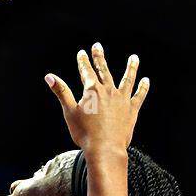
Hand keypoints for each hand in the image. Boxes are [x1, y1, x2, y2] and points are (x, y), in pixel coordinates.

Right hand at [45, 43, 148, 157]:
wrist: (105, 149)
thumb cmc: (85, 133)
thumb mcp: (69, 111)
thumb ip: (61, 92)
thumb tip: (49, 77)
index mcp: (92, 90)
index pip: (86, 71)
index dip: (83, 61)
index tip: (82, 53)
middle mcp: (108, 91)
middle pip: (104, 70)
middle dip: (99, 58)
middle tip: (98, 46)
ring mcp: (122, 100)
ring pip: (127, 79)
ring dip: (130, 68)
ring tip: (134, 58)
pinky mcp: (131, 110)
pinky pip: (138, 96)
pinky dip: (143, 88)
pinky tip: (146, 81)